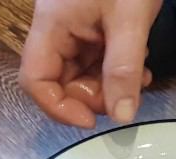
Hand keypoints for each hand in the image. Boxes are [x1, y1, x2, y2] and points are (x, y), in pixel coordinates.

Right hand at [19, 0, 161, 127]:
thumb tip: (121, 116)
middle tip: (126, 96)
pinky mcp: (93, 24)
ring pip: (81, 73)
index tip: (92, 120)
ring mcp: (75, 27)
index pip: (35, 80)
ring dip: (109, 85)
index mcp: (51, 26)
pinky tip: (139, 69)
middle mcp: (57, 30)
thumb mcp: (130, 21)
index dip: (58, 107)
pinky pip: (96, 59)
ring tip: (140, 80)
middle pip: (60, 80)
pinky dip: (116, 70)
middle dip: (93, 96)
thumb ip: (123, 69)